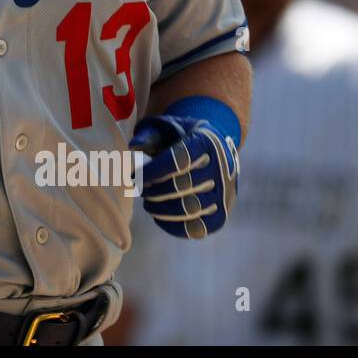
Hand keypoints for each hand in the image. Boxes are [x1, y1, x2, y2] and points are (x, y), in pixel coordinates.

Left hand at [129, 113, 238, 238]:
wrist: (210, 151)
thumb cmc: (180, 138)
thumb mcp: (166, 128)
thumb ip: (149, 134)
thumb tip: (134, 146)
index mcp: (207, 142)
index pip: (178, 161)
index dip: (151, 172)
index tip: (132, 176)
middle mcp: (222, 168)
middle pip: (182, 186)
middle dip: (153, 190)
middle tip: (140, 189)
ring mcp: (224, 193)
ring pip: (190, 209)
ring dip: (161, 209)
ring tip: (148, 202)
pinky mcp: (221, 214)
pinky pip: (198, 229)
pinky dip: (173, 226)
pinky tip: (159, 216)